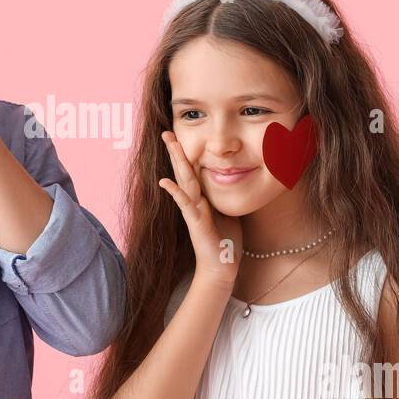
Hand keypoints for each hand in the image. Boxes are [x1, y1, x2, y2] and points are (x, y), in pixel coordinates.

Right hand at [158, 130, 242, 286]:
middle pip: (184, 170)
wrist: (221, 267)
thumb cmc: (226, 241)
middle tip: (166, 131)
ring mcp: (193, 211)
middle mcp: (195, 201)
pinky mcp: (195, 222)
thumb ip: (225, 197)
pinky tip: (164, 181)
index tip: (182, 136)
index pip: (194, 171)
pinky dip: (175, 192)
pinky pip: (184, 204)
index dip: (188, 154)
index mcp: (202, 198)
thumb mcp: (229, 212)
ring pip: (184, 180)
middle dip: (176, 150)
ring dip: (176, 161)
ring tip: (169, 143)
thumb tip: (234, 181)